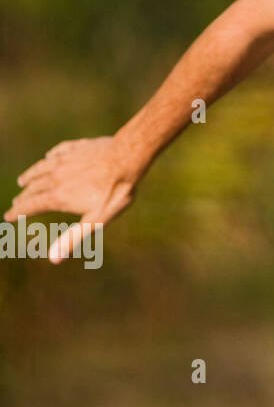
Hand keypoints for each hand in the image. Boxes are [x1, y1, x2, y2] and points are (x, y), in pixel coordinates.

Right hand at [7, 137, 138, 262]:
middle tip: (18, 201)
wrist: (128, 157)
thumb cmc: (115, 191)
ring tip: (24, 180)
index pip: (30, 206)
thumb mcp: (97, 220)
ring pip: (40, 168)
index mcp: (58, 196)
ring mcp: (65, 160)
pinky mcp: (76, 147)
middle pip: (33, 188)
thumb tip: (54, 259)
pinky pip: (57, 151)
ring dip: (30, 175)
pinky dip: (49, 156)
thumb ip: (74, 238)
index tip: (8, 217)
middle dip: (23, 196)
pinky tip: (49, 156)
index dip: (17, 212)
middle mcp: (55, 177)